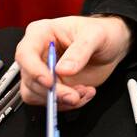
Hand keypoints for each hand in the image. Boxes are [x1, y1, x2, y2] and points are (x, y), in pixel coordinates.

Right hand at [15, 15, 133, 108]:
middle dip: (53, 92)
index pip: (25, 54)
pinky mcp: (51, 86)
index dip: (34, 70)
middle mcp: (37, 53)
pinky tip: (84, 94)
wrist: (111, 46)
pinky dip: (67, 104)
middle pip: (30, 79)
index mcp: (41, 33)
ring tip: (84, 92)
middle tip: (74, 96)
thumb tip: (63, 70)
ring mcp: (42, 71)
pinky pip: (50, 102)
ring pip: (36, 94)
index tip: (50, 82)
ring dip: (60, 100)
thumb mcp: (95, 35)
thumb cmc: (100, 32)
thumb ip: (80, 51)